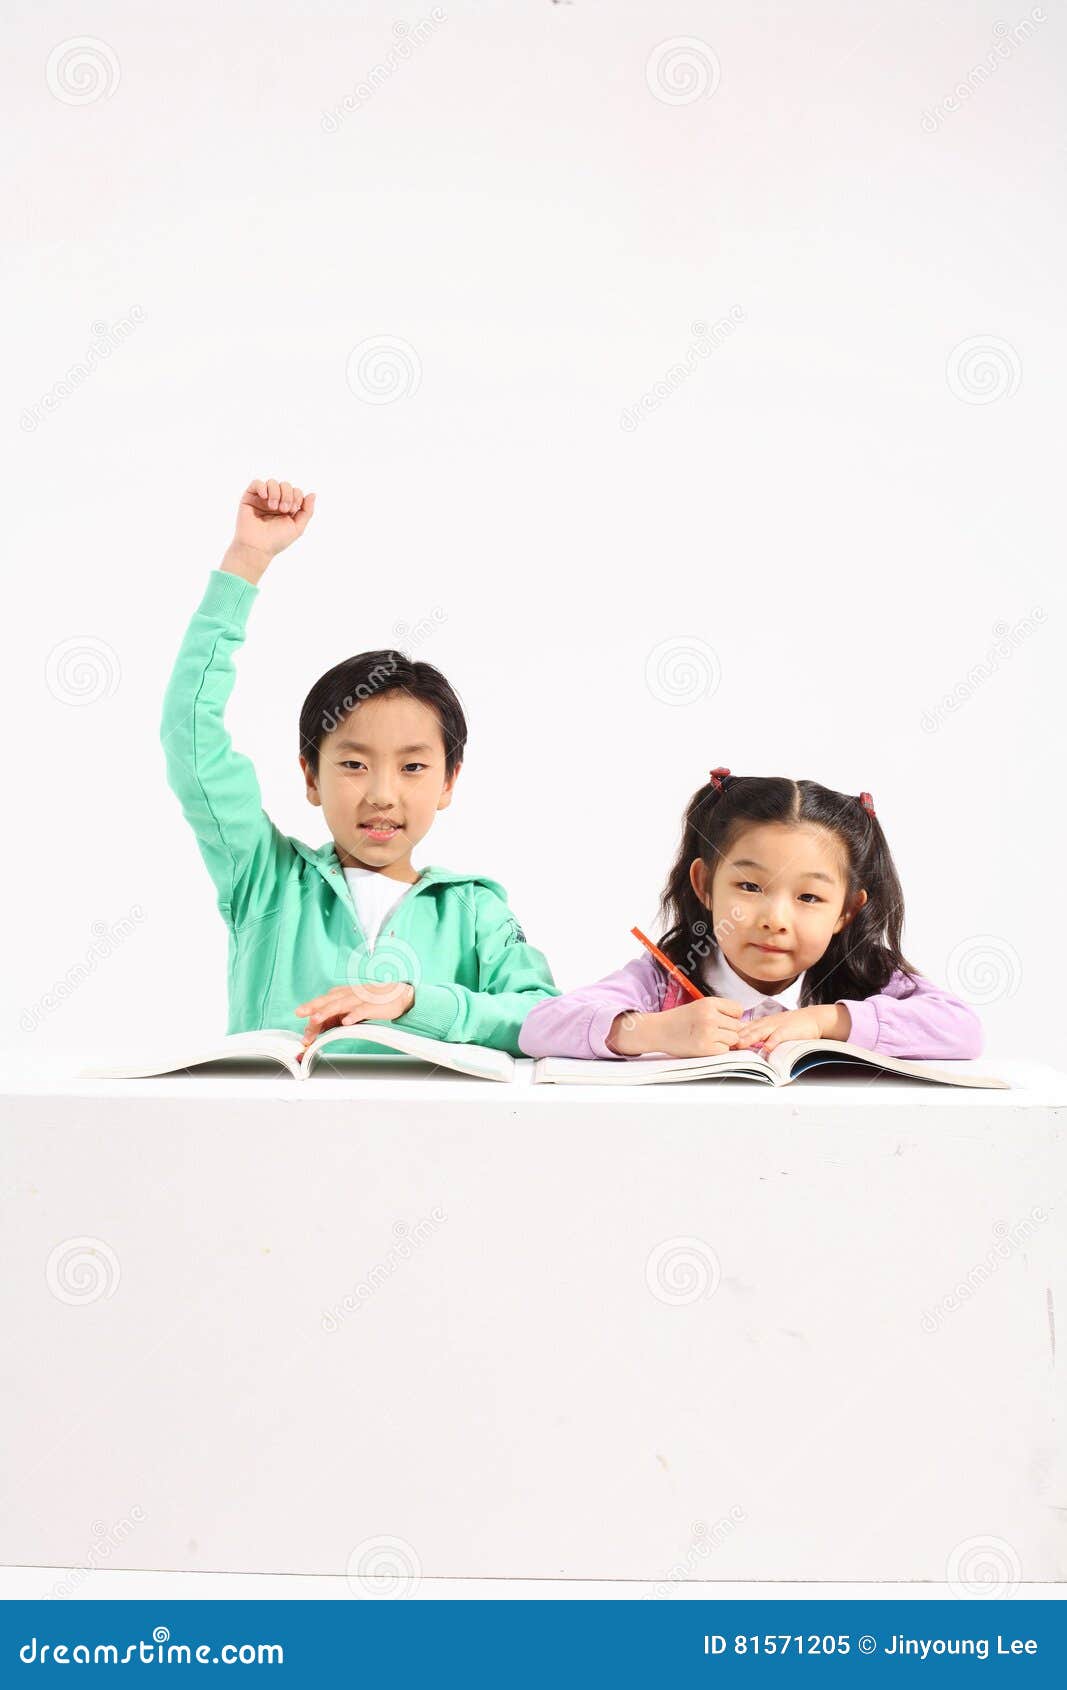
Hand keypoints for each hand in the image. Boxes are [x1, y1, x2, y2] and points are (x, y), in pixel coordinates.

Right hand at [222, 478, 316, 583]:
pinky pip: (257, 483)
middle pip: (285, 485)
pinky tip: (265, 497)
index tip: (292, 510)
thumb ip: (307, 511)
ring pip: (272, 482)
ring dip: (276, 493)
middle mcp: (274, 501)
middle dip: (287, 495)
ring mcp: (262, 499)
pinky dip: (262, 487)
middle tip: (283, 509)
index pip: (296, 491)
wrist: (257, 547)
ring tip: (273, 507)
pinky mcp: (249, 498)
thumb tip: (313, 494)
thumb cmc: (276, 540)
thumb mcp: (297, 527)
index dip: (297, 496)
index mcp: (286, 507)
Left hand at [294, 982, 415, 1046]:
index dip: (311, 1015)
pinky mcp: (373, 1005)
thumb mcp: (349, 1008)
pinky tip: (346, 1022)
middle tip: (300, 1013)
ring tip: (315, 1019)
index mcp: (341, 994)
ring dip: (327, 1011)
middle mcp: (349, 994)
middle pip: (328, 1000)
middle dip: (313, 1007)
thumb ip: (333, 1017)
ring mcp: (361, 998)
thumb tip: (315, 1028)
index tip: (304, 1033)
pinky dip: (354, 1015)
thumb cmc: (372, 1001)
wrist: (398, 995)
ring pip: (341, 1004)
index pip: (323, 1004)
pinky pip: (362, 1010)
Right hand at [608, 995, 743, 1057]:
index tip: (722, 1021)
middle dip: (729, 1031)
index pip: (738, 1010)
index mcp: (709, 1002)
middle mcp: (710, 1016)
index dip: (733, 1017)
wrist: (658, 1031)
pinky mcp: (705, 1048)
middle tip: (712, 1032)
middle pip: (738, 1026)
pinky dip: (718, 1050)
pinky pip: (725, 1050)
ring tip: (709, 1039)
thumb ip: (720, 1013)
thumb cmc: (680, 1020)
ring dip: (725, 1041)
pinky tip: (705, 1046)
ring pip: (734, 1039)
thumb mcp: (700, 1007)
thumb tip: (746, 1027)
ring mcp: (708, 1032)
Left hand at [733, 1003, 849, 1053]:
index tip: (718, 1039)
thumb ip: (759, 1036)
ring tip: (738, 1045)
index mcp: (761, 1023)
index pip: (742, 1028)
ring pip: (759, 1032)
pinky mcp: (788, 1031)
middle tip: (722, 1042)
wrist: (813, 1019)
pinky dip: (771, 1043)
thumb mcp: (773, 1029)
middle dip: (734, 1036)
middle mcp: (766, 1024)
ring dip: (748, 1038)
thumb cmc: (793, 1026)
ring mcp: (776, 1027)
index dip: (731, 1034)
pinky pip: (778, 1037)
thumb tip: (743, 1044)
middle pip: (747, 1030)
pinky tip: (766, 1049)